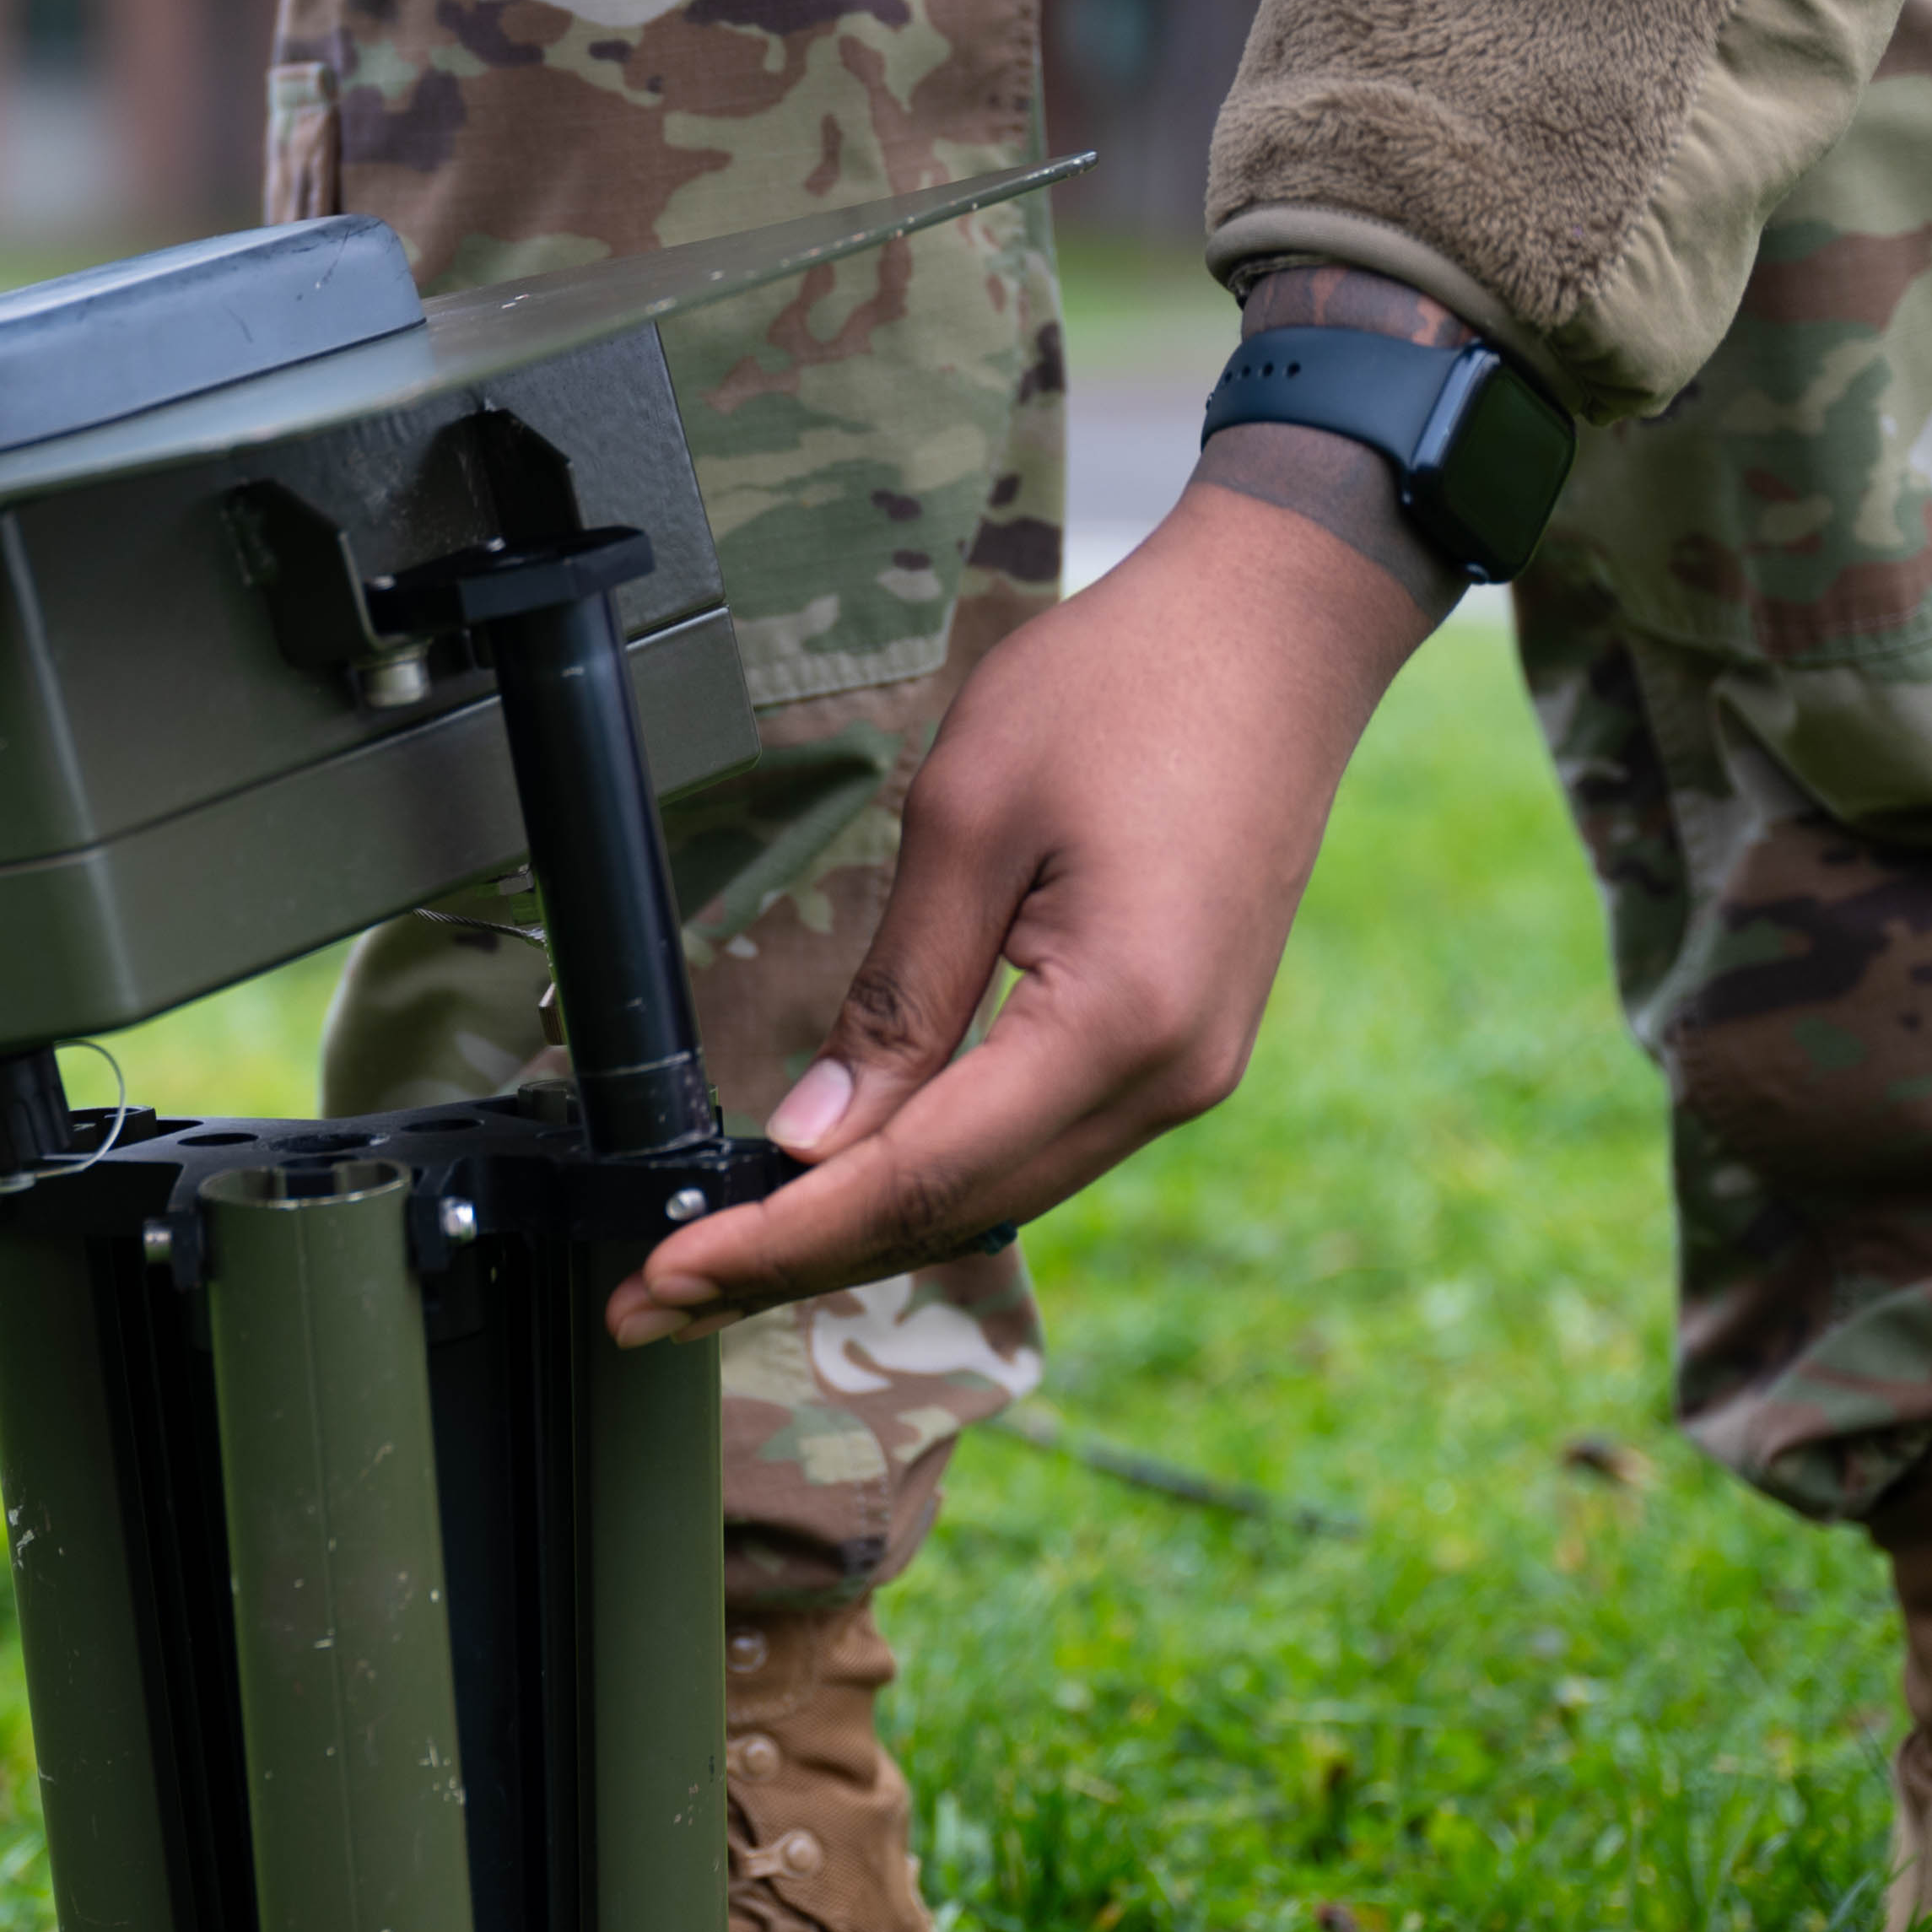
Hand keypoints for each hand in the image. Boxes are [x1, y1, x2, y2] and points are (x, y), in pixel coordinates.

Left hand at [605, 476, 1441, 1345]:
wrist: (1276, 630)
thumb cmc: (1128, 685)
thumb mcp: (967, 821)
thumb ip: (893, 996)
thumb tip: (810, 1137)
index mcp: (1118, 1024)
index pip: (916, 1180)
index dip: (780, 1240)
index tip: (665, 1275)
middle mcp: (1169, 1079)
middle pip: (956, 1216)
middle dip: (796, 1264)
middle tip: (655, 1301)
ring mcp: (1187, 1074)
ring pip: (996, 1196)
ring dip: (858, 1235)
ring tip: (724, 1262)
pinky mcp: (1180, 1048)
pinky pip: (1037, 1146)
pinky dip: (931, 1180)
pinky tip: (846, 1192)